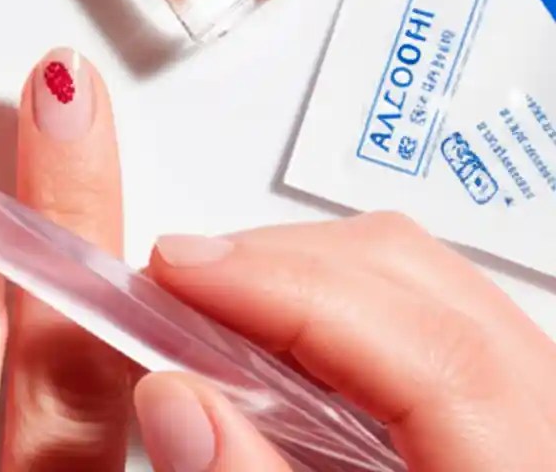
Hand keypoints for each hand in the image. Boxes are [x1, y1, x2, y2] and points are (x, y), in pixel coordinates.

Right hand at [136, 215, 555, 470]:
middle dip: (277, 262)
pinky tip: (271, 336)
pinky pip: (428, 305)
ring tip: (207, 309)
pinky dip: (335, 300)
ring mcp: (538, 406)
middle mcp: (553, 425)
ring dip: (301, 273)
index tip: (177, 269)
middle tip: (169, 286)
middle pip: (423, 279)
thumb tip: (174, 401)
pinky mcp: (508, 401)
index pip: (432, 348)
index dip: (289, 290)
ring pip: (424, 275)